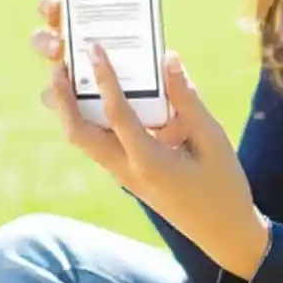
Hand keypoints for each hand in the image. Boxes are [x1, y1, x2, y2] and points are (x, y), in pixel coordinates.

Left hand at [30, 0, 270, 280]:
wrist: (223, 233)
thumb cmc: (224, 185)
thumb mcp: (213, 139)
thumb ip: (188, 100)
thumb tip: (169, 59)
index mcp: (149, 162)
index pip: (117, 114)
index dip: (104, 78)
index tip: (94, 49)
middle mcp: (127, 172)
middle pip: (78, 134)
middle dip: (63, 100)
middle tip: (58, 66)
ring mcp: (124, 177)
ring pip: (83, 142)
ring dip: (69, 111)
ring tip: (64, 79)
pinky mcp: (127, 177)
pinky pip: (97, 146)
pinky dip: (87, 121)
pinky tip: (94, 100)